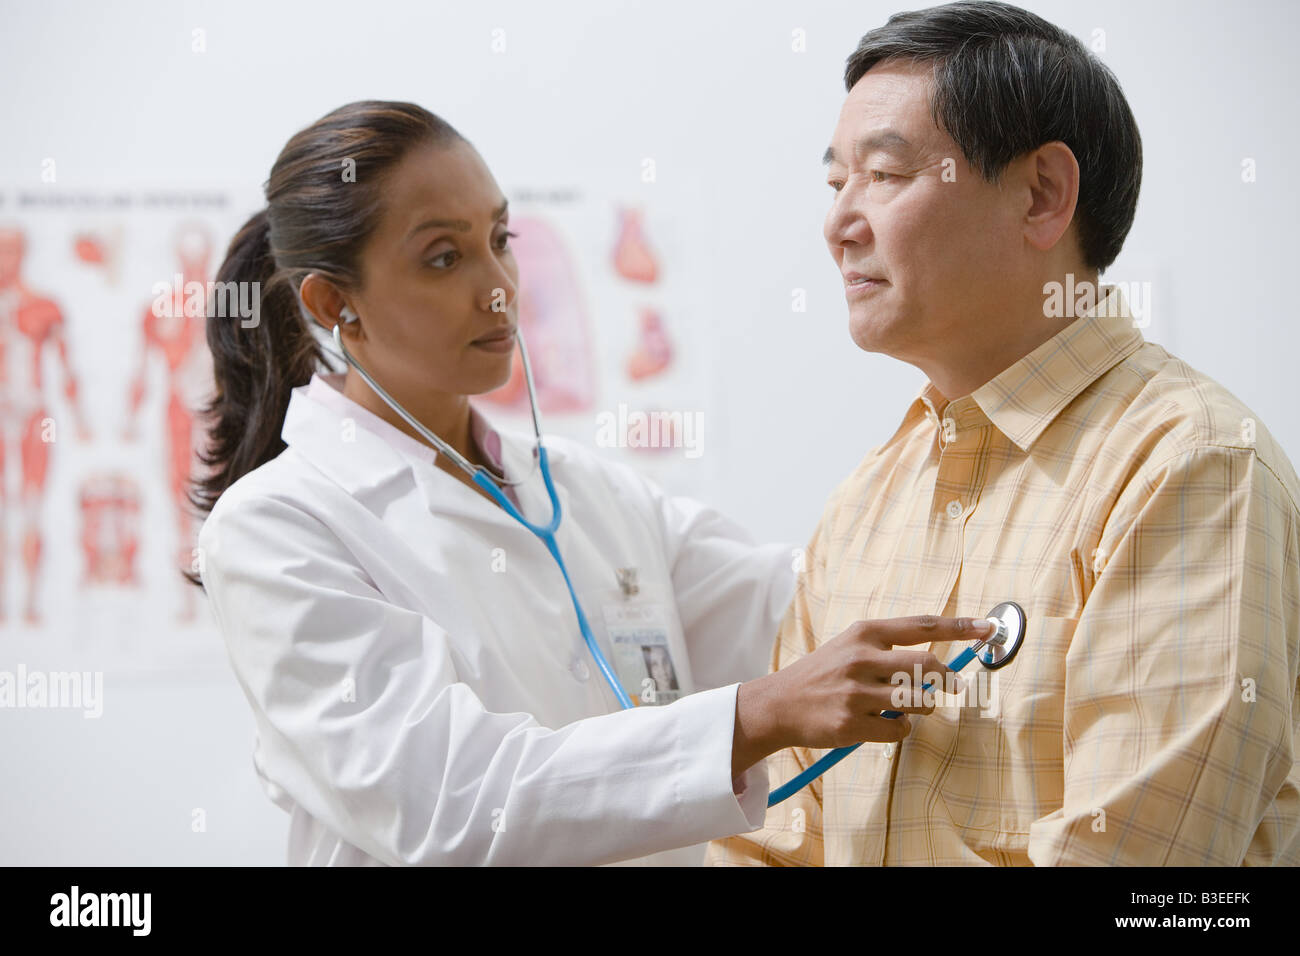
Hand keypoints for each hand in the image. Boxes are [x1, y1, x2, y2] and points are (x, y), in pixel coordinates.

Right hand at [731, 615, 991, 776]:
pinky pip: (899, 730)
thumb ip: (889, 649)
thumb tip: (938, 665)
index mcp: (864, 633)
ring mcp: (857, 693)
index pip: (922, 626)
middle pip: (927, 666)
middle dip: (947, 679)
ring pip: (917, 701)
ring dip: (921, 707)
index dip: (960, 627)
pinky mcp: (852, 724)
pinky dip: (899, 729)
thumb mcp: (850, 647)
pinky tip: (880, 724)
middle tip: (954, 686)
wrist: (778, 704)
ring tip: (903, 706)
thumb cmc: (822, 674)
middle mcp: (861, 659)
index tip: (988, 628)